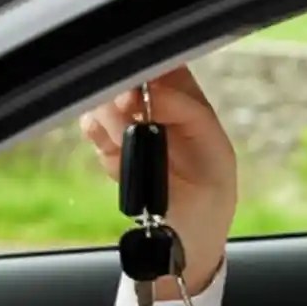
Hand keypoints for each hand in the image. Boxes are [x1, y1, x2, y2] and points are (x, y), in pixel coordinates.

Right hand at [80, 65, 236, 297]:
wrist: (183, 242)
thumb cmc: (210, 198)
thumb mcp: (215, 155)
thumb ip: (191, 116)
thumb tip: (153, 94)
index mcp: (192, 102)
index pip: (166, 62)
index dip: (146, 68)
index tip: (136, 89)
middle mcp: (160, 106)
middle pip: (126, 74)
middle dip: (122, 95)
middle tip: (127, 116)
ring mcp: (132, 123)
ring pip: (103, 96)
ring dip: (110, 120)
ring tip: (127, 146)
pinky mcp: (110, 142)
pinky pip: (91, 124)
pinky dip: (98, 138)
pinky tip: (116, 157)